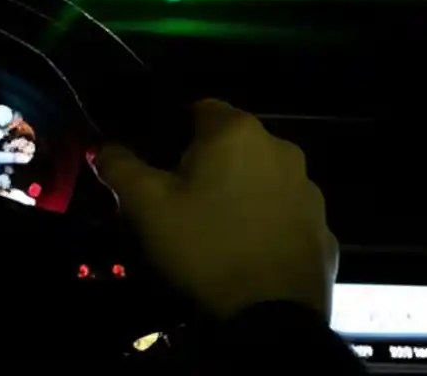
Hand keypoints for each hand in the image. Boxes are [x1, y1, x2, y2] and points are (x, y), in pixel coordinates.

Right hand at [91, 100, 337, 319]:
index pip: (198, 109)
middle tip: (179, 203)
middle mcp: (281, 149)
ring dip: (239, 193)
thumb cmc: (203, 247)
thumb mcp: (145, 206)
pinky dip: (265, 225)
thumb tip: (102, 145)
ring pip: (261, 179)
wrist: (269, 319)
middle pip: (232, 145)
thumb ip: (119, 165)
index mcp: (237, 132)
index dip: (172, 134)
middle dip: (206, 165)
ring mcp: (309, 191)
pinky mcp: (324, 230)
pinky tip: (245, 254)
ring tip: (213, 232)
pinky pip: (284, 216)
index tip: (158, 168)